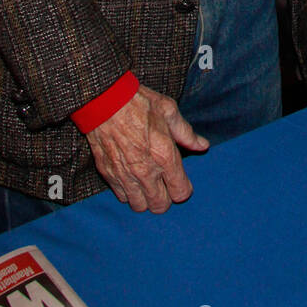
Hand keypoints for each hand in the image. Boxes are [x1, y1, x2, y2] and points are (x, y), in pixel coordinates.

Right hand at [86, 83, 208, 212]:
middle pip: (160, 206)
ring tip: (147, 183)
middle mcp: (145, 172)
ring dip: (146, 198)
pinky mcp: (108, 174)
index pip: (180, 192)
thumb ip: (186, 133)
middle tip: (164, 184)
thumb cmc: (138, 102)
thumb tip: (202, 145)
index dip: (183, 188)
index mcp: (164, 156)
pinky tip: (131, 177)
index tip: (180, 180)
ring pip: (139, 206)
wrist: (104, 100)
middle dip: (165, 198)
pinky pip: (121, 197)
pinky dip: (128, 191)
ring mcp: (125, 176)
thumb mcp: (168, 110)